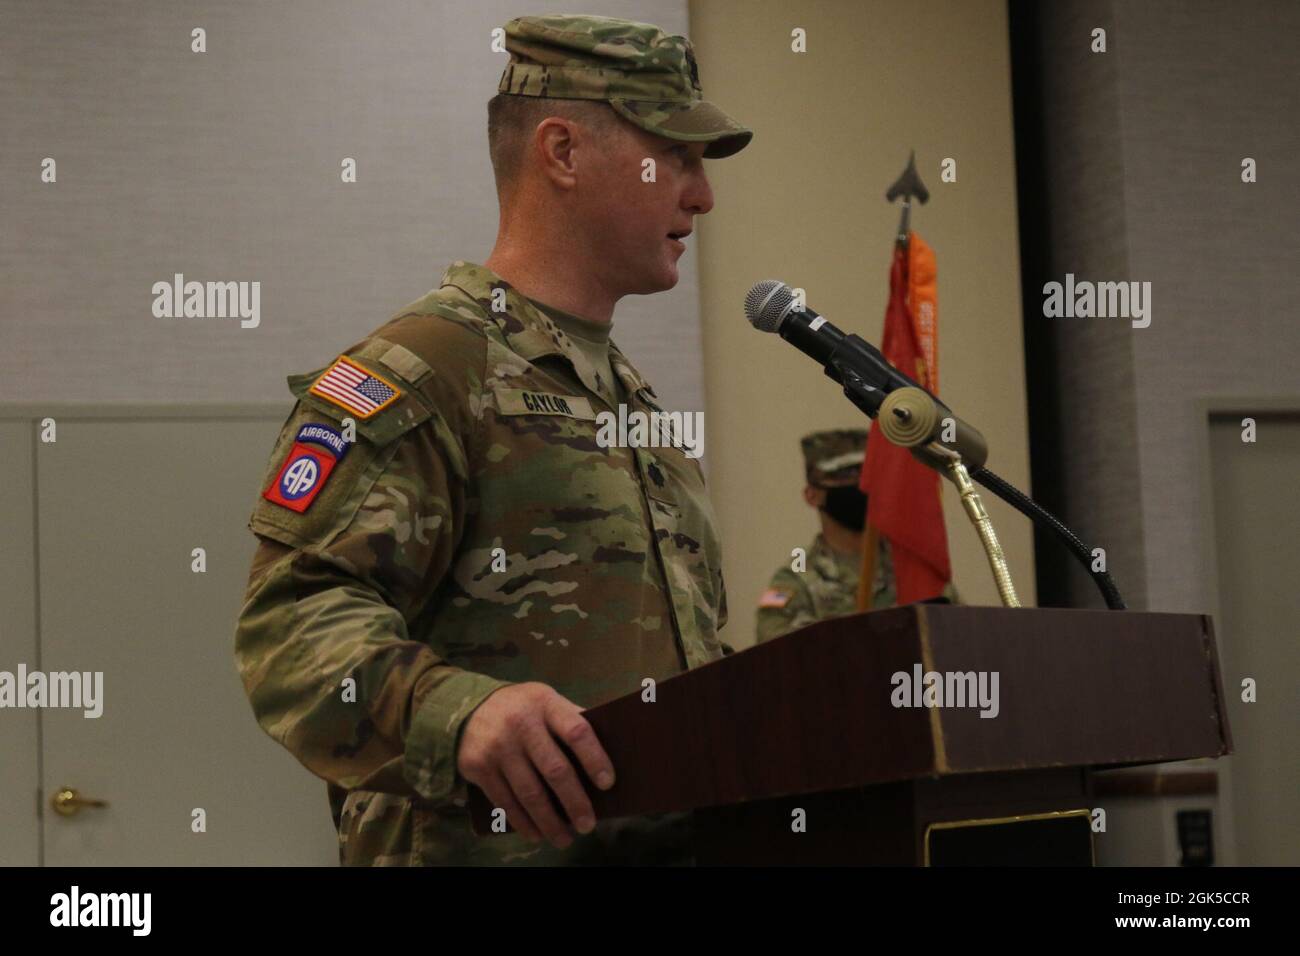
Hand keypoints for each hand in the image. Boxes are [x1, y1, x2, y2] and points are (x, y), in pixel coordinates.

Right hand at [456, 682, 614, 848]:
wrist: (466, 708)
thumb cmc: (523, 709)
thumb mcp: (546, 702)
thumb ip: (571, 721)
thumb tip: (612, 752)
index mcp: (545, 703)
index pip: (576, 731)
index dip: (595, 759)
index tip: (608, 784)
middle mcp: (520, 723)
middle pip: (555, 769)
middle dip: (575, 802)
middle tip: (588, 825)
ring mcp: (497, 746)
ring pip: (530, 793)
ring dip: (550, 822)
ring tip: (565, 839)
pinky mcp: (478, 766)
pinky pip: (505, 802)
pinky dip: (524, 823)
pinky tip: (537, 834)